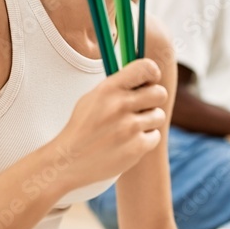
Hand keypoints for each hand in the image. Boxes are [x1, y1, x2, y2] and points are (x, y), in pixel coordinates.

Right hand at [55, 59, 167, 187]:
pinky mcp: (137, 147)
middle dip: (154, 100)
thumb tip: (146, 75)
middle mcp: (120, 105)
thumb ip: (118, 86)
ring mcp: (129, 127)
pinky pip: (155, 136)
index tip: (149, 82)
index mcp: (108, 89)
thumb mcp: (93, 98)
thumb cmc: (84, 127)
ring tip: (131, 128)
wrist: (69, 161)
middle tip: (141, 108)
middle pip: (160, 93)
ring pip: (159, 115)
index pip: (146, 68)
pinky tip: (128, 142)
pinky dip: (145, 140)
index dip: (153, 74)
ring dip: (149, 122)